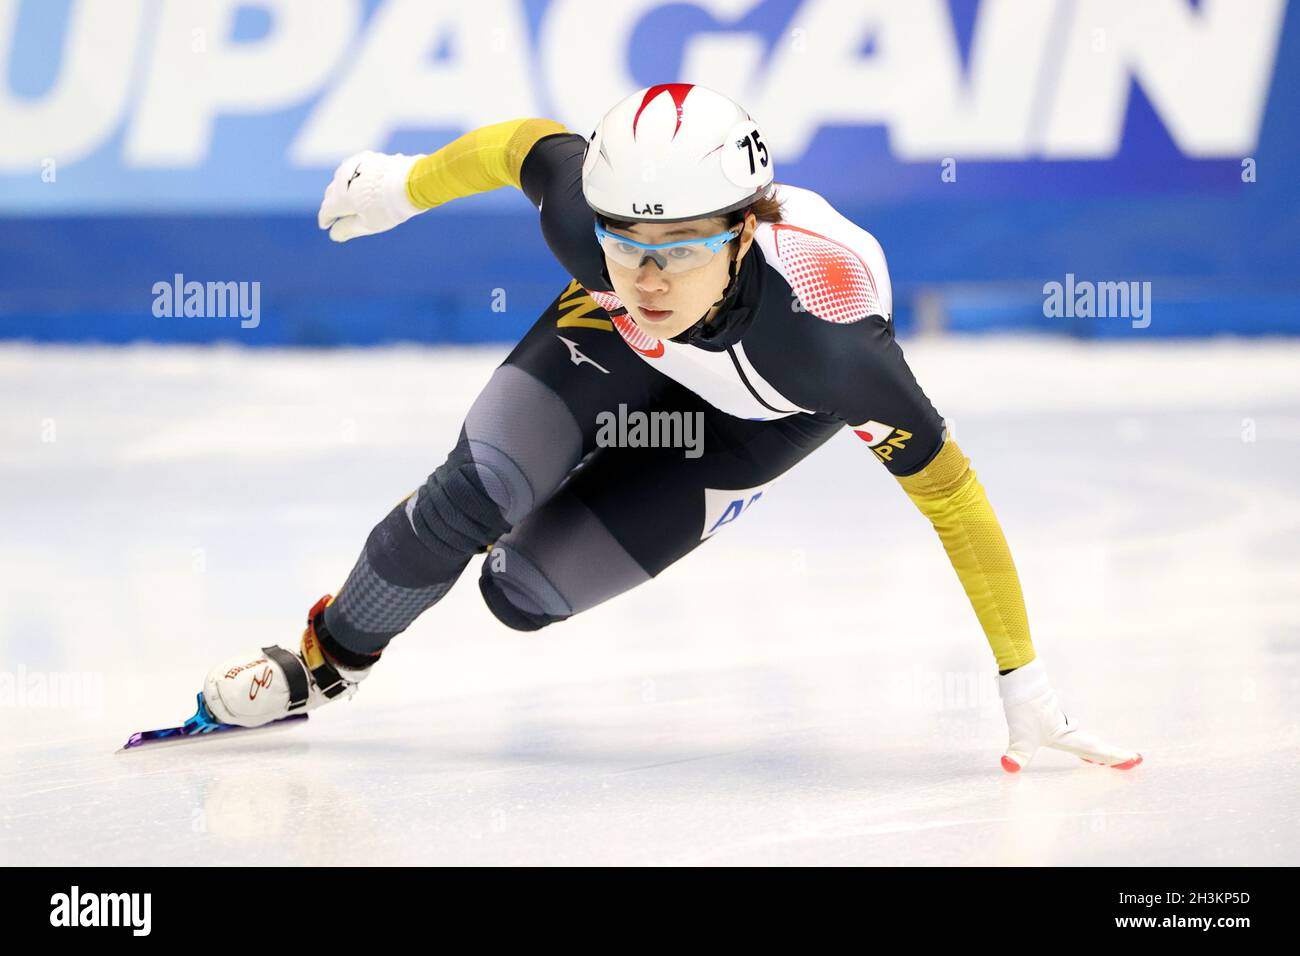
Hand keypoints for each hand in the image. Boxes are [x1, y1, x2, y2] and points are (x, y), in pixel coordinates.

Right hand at [317, 150, 423, 241]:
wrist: (410, 182)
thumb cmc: (389, 207)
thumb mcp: (368, 224)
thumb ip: (348, 229)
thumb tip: (334, 234)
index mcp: (340, 197)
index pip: (327, 210)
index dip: (325, 219)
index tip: (325, 225)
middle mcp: (342, 179)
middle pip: (331, 193)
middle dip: (332, 204)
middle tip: (335, 214)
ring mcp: (353, 165)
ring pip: (341, 179)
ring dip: (342, 189)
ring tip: (347, 198)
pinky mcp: (366, 158)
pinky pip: (354, 169)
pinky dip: (354, 178)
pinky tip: (360, 184)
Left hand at [997, 658, 1142, 771]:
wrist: (1022, 679)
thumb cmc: (1024, 708)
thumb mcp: (1020, 737)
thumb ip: (1018, 754)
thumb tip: (1009, 766)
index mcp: (1065, 736)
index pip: (1093, 750)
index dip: (1112, 757)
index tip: (1134, 759)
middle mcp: (1065, 728)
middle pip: (1092, 744)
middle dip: (1109, 754)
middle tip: (1131, 759)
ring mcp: (1057, 717)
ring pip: (1079, 733)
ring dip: (1093, 744)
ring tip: (1104, 752)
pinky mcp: (1047, 709)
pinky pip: (1067, 726)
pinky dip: (1075, 733)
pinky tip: (1070, 731)